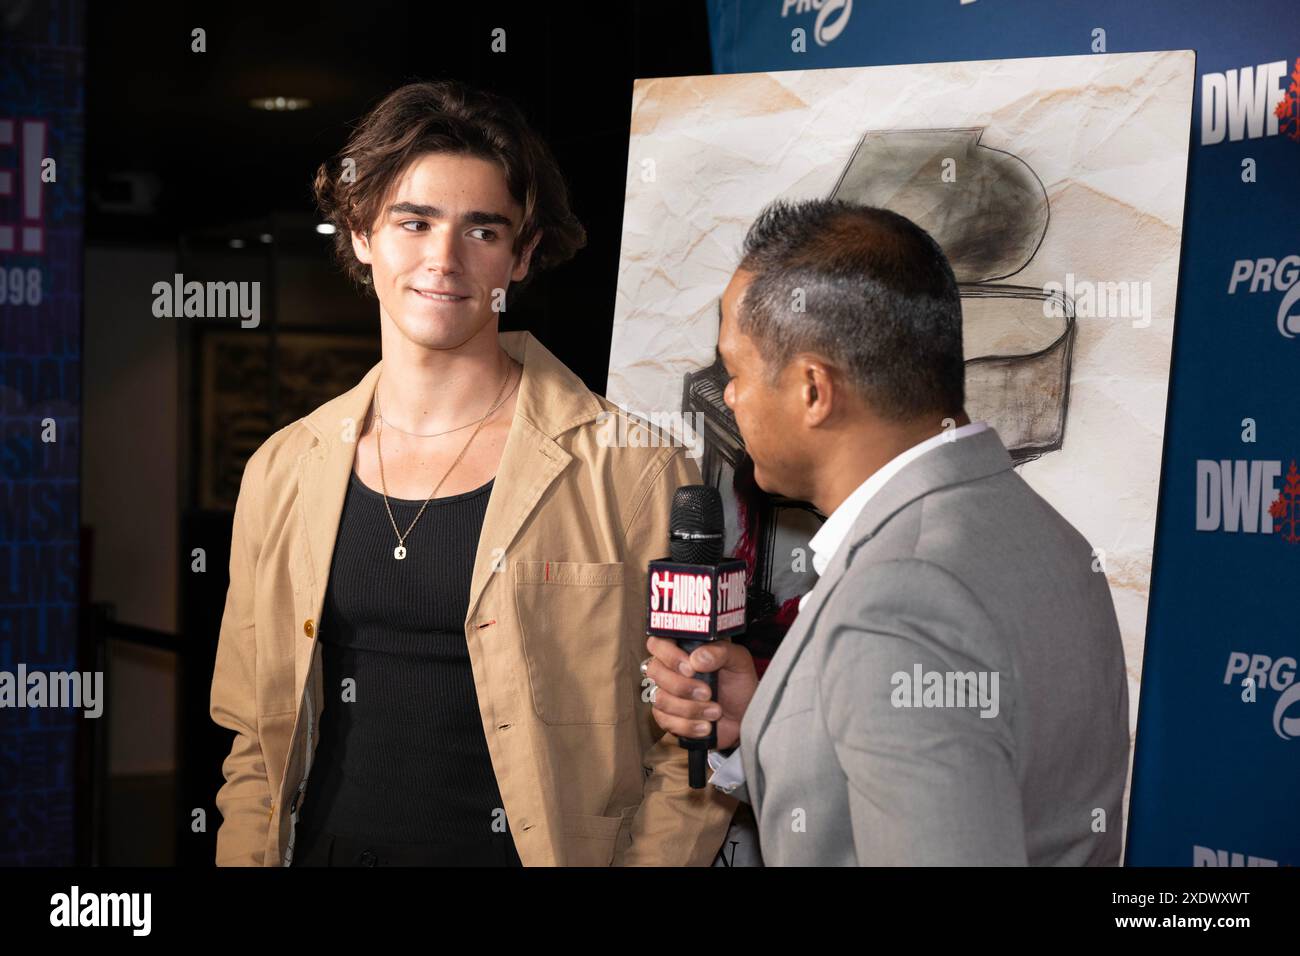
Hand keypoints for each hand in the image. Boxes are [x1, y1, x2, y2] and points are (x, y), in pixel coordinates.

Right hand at [643, 635, 757, 750]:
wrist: (744, 716)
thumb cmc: (738, 684)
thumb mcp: (738, 661)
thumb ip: (720, 652)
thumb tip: (697, 658)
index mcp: (683, 649)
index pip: (658, 643)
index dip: (669, 655)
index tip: (691, 669)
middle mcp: (669, 669)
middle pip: (655, 671)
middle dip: (682, 686)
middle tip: (707, 693)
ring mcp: (665, 693)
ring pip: (660, 699)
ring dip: (690, 708)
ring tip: (715, 711)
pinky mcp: (666, 717)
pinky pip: (665, 721)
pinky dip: (688, 726)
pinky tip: (706, 725)